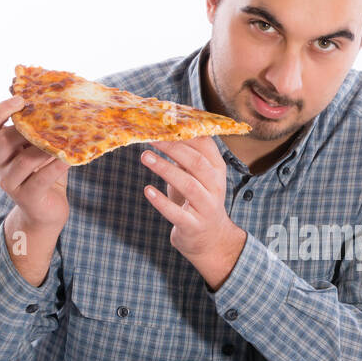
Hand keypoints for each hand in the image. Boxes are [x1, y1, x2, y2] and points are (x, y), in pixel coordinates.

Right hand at [0, 96, 70, 235]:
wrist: (48, 211)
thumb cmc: (44, 173)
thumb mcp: (37, 148)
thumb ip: (37, 129)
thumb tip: (47, 98)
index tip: (20, 99)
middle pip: (3, 141)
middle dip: (25, 129)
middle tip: (49, 121)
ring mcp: (10, 182)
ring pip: (23, 160)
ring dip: (44, 148)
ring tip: (64, 139)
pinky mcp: (26, 197)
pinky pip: (40, 179)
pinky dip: (55, 167)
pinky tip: (68, 159)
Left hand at [140, 138, 246, 290]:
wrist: (210, 239)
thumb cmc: (197, 200)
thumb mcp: (196, 175)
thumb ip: (185, 154)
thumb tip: (163, 126)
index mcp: (217, 169)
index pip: (205, 144)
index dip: (185, 131)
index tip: (164, 121)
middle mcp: (215, 186)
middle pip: (196, 162)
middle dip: (172, 147)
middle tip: (149, 137)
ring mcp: (206, 207)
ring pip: (188, 184)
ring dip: (165, 169)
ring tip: (144, 157)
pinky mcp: (193, 225)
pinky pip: (176, 213)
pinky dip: (161, 201)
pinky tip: (147, 190)